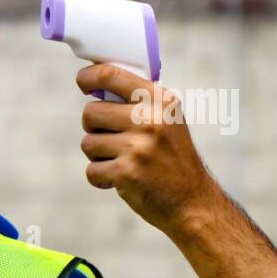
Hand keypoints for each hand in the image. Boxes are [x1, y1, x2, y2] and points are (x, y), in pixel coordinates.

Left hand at [76, 64, 220, 235]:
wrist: (193, 202)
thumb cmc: (174, 159)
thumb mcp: (169, 121)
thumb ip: (141, 101)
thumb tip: (98, 80)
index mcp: (161, 101)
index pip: (111, 75)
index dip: (89, 76)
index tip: (83, 81)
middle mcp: (150, 120)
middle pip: (91, 112)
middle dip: (94, 128)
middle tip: (112, 140)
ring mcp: (138, 146)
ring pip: (87, 143)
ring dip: (98, 156)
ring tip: (122, 162)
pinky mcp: (126, 172)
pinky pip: (91, 170)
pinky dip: (100, 178)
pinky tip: (120, 180)